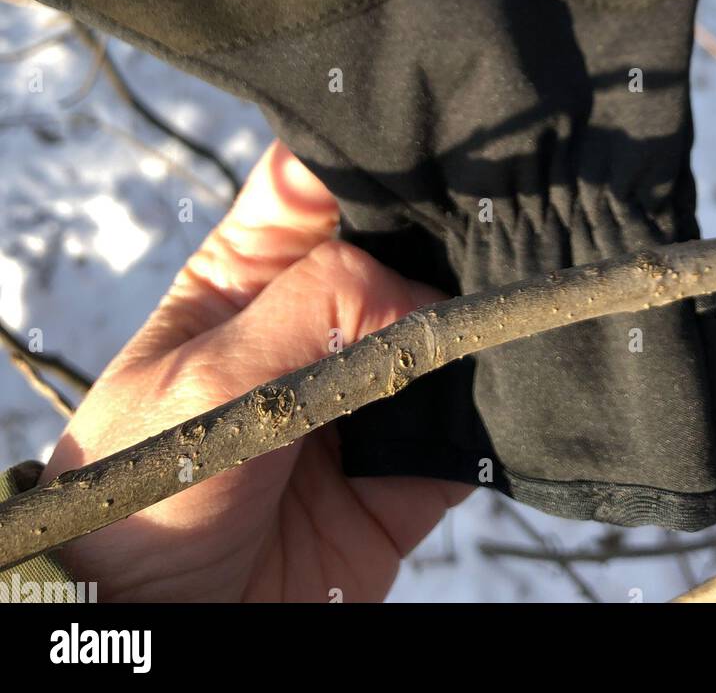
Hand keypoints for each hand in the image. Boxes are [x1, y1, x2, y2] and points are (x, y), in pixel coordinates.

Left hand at [41, 142, 467, 602]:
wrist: (167, 632)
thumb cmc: (140, 490)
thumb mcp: (209, 379)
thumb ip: (311, 309)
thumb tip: (416, 285)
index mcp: (248, 277)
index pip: (313, 187)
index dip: (365, 154)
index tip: (427, 144)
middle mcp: (315, 324)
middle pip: (394, 249)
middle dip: (441, 233)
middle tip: (489, 221)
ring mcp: (366, 394)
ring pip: (443, 330)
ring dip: (475, 318)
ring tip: (508, 296)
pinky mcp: (407, 470)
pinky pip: (470, 427)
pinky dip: (497, 405)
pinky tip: (513, 376)